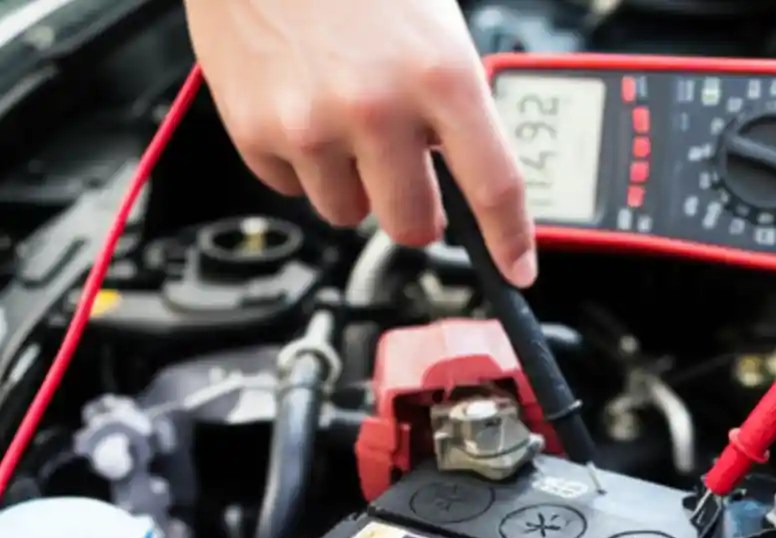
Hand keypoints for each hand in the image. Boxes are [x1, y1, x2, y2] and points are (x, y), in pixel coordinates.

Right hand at [184, 0, 536, 285]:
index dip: (511, 240)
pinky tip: (303, 111)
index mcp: (442, 76)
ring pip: (348, 213)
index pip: (494, 186)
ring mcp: (313, 126)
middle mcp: (379, 108)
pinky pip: (293, 190)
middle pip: (413, 225)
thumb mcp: (436, 29)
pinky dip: (303, 165)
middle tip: (410, 180)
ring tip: (345, 122)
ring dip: (355, 185)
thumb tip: (466, 172)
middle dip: (418, 214)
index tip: (518, 269)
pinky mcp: (257, 132)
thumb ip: (454, 106)